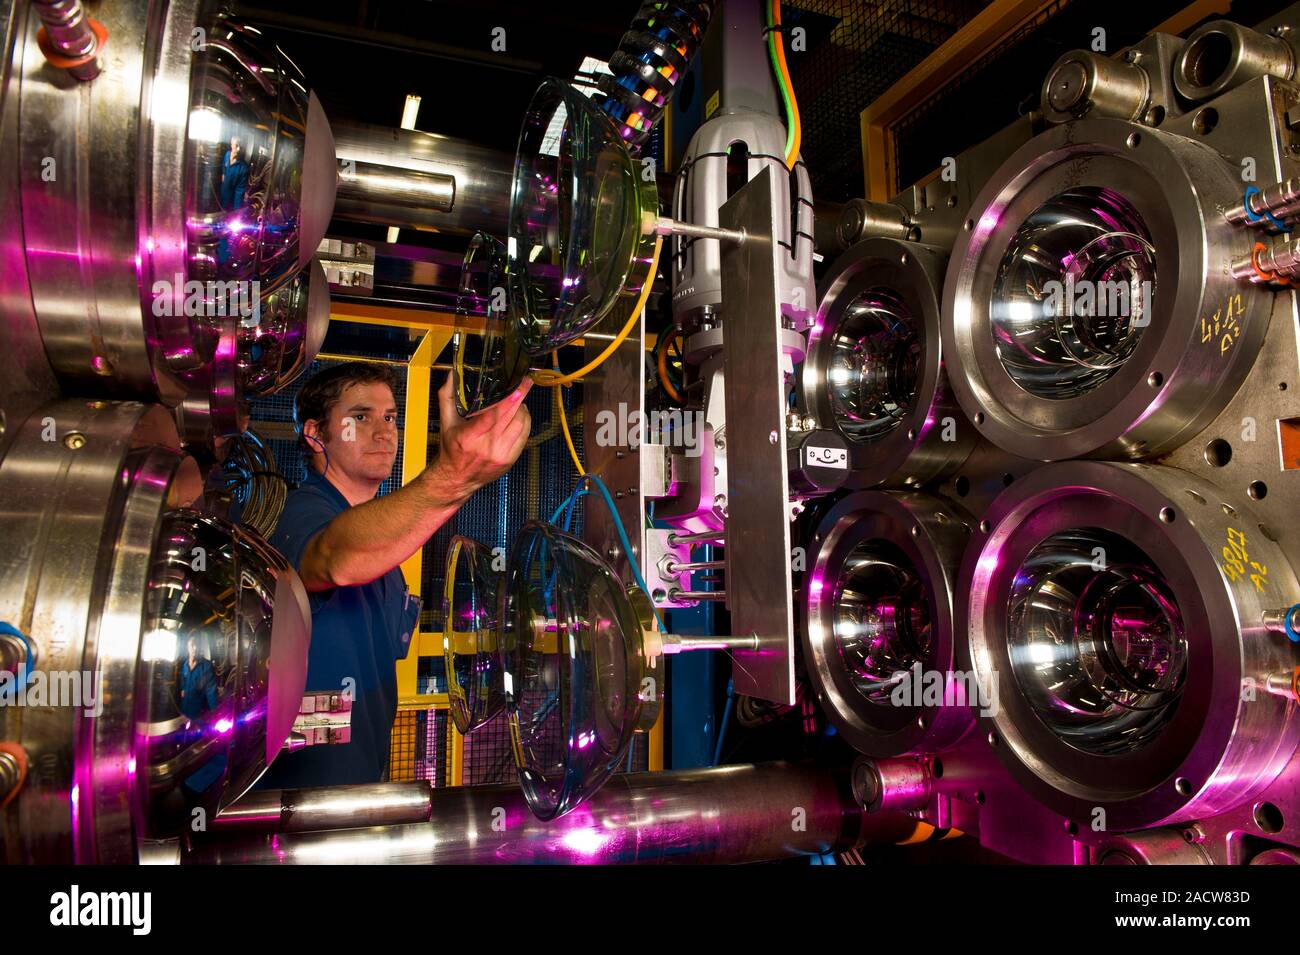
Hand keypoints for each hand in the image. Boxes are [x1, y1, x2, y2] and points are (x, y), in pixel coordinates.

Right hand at [428, 372, 531, 499]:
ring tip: (518, 402)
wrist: (457, 479)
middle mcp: (487, 446)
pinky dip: (525, 424)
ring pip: (522, 425)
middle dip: (521, 397)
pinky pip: (525, 437)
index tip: (519, 385)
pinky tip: (519, 417)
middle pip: (512, 417)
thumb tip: (450, 376)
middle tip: (525, 384)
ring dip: (523, 410)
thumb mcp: (446, 423)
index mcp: (470, 436)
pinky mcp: (510, 460)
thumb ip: (447, 397)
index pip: (495, 414)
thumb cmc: (452, 450)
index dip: (510, 398)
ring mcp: (500, 455)